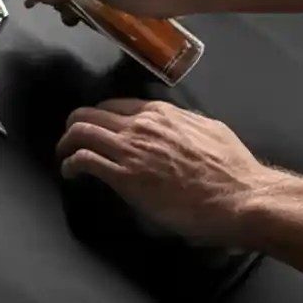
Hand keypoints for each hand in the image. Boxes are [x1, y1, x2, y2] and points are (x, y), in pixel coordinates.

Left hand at [56, 99, 286, 243]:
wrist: (240, 197)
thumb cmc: (232, 169)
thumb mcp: (209, 130)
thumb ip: (185, 124)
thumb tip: (175, 126)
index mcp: (161, 113)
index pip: (115, 105)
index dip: (100, 116)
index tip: (96, 128)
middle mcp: (141, 125)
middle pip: (90, 114)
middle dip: (75, 126)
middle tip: (70, 139)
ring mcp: (131, 149)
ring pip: (81, 132)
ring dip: (66, 143)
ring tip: (63, 154)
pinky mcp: (125, 176)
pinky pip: (85, 160)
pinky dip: (70, 164)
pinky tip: (69, 172)